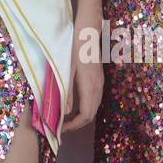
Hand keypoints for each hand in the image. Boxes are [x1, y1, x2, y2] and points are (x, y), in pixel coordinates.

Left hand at [62, 16, 104, 130]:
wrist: (87, 34)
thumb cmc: (75, 50)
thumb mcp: (67, 71)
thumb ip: (66, 92)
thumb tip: (65, 113)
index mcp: (90, 88)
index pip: (85, 115)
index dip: (74, 126)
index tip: (61, 129)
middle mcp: (98, 88)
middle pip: (91, 114)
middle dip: (77, 124)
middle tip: (62, 127)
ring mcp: (100, 84)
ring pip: (94, 107)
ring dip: (82, 116)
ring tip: (67, 119)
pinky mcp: (99, 80)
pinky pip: (95, 100)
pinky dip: (85, 108)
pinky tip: (75, 105)